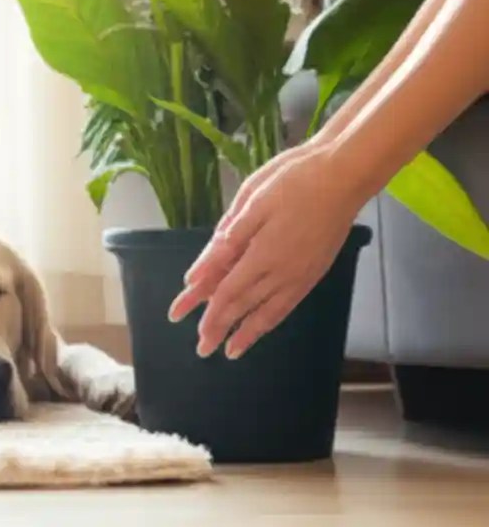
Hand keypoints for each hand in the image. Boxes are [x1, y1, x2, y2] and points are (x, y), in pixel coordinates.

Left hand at [168, 141, 363, 359]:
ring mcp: (302, 274)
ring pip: (269, 313)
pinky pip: (289, 305)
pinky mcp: (316, 271)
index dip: (204, 309)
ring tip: (231, 351)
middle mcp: (283, 272)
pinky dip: (272, 320)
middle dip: (220, 328)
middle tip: (202, 348)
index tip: (181, 319)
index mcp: (261, 253)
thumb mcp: (251, 202)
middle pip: (243, 307)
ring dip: (248, 333)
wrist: (345, 174)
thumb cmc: (294, 179)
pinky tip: (264, 325)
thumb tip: (197, 273)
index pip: (225, 292)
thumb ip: (225, 241)